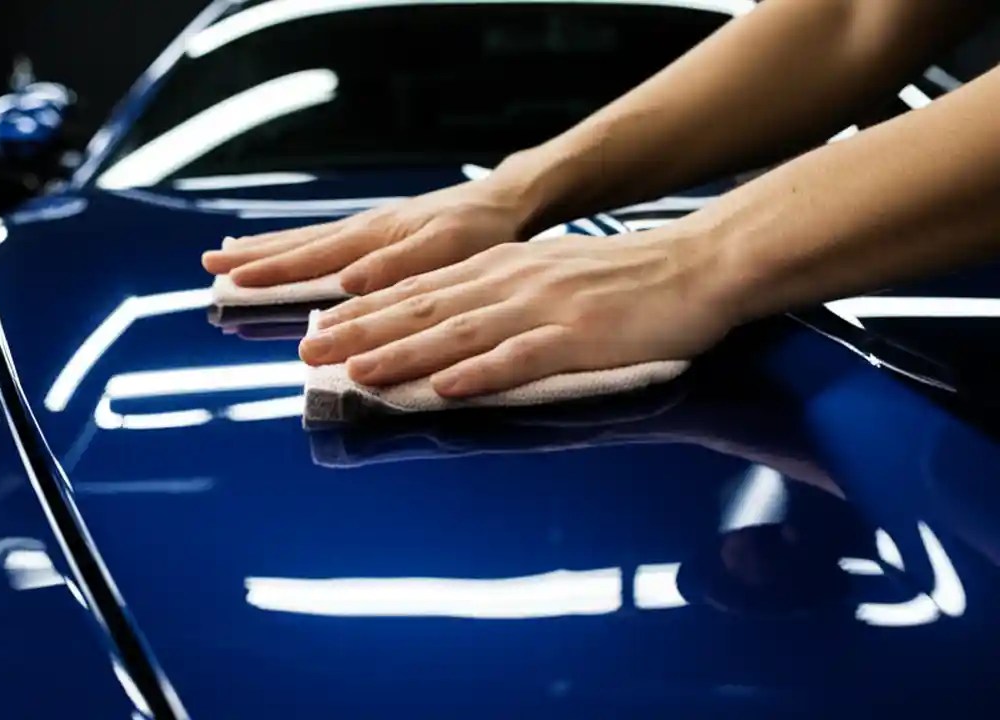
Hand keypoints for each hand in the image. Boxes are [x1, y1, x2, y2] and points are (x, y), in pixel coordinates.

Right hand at [201, 179, 530, 293]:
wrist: (504, 203)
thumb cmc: (480, 231)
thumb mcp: (445, 251)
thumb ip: (395, 267)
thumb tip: (343, 282)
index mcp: (374, 237)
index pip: (311, 257)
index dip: (271, 272)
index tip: (231, 281)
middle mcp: (364, 231)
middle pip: (298, 245)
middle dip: (254, 257)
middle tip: (209, 264)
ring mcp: (369, 230)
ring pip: (307, 241)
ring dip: (268, 250)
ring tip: (230, 256)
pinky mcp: (379, 234)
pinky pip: (325, 241)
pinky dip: (297, 246)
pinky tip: (287, 252)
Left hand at [298, 229, 735, 396]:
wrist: (696, 266)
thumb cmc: (623, 278)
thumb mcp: (548, 275)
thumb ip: (498, 298)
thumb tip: (446, 331)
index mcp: (502, 268)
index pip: (419, 290)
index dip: (365, 311)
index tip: (318, 327)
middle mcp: (511, 282)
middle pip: (424, 308)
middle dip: (362, 331)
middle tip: (310, 350)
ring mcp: (544, 308)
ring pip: (459, 332)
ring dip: (404, 353)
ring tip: (357, 372)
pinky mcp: (580, 335)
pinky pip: (522, 358)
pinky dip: (480, 373)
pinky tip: (446, 387)